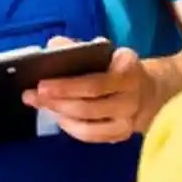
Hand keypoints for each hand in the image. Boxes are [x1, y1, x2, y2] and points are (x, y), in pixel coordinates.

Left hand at [22, 37, 154, 142]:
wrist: (150, 90)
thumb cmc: (117, 68)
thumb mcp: (104, 52)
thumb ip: (78, 48)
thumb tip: (54, 46)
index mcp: (128, 72)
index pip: (94, 83)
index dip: (66, 87)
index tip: (41, 84)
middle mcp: (131, 99)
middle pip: (88, 107)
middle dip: (56, 102)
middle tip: (31, 95)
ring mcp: (129, 121)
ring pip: (89, 126)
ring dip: (59, 116)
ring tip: (39, 105)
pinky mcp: (122, 135)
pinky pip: (92, 136)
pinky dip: (71, 128)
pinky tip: (57, 116)